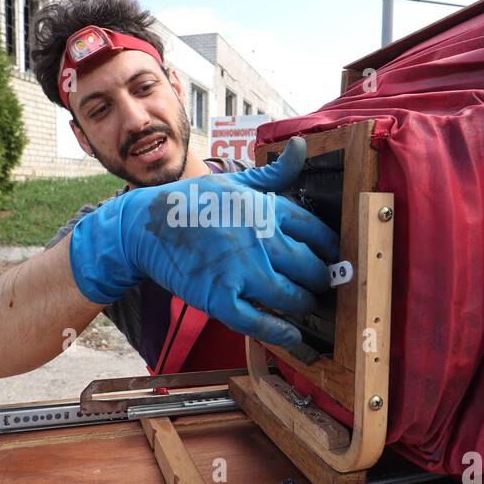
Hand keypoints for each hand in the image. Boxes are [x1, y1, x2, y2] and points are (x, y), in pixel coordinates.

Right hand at [67, 137, 338, 345]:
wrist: (145, 226)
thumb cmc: (193, 203)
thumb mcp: (234, 180)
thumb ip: (274, 173)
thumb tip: (303, 147)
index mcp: (265, 209)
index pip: (316, 231)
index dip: (332, 248)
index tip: (338, 258)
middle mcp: (258, 239)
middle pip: (311, 267)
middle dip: (324, 280)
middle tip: (327, 287)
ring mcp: (239, 270)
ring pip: (291, 297)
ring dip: (306, 305)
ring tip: (309, 306)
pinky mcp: (219, 298)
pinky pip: (260, 322)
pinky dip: (281, 333)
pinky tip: (293, 336)